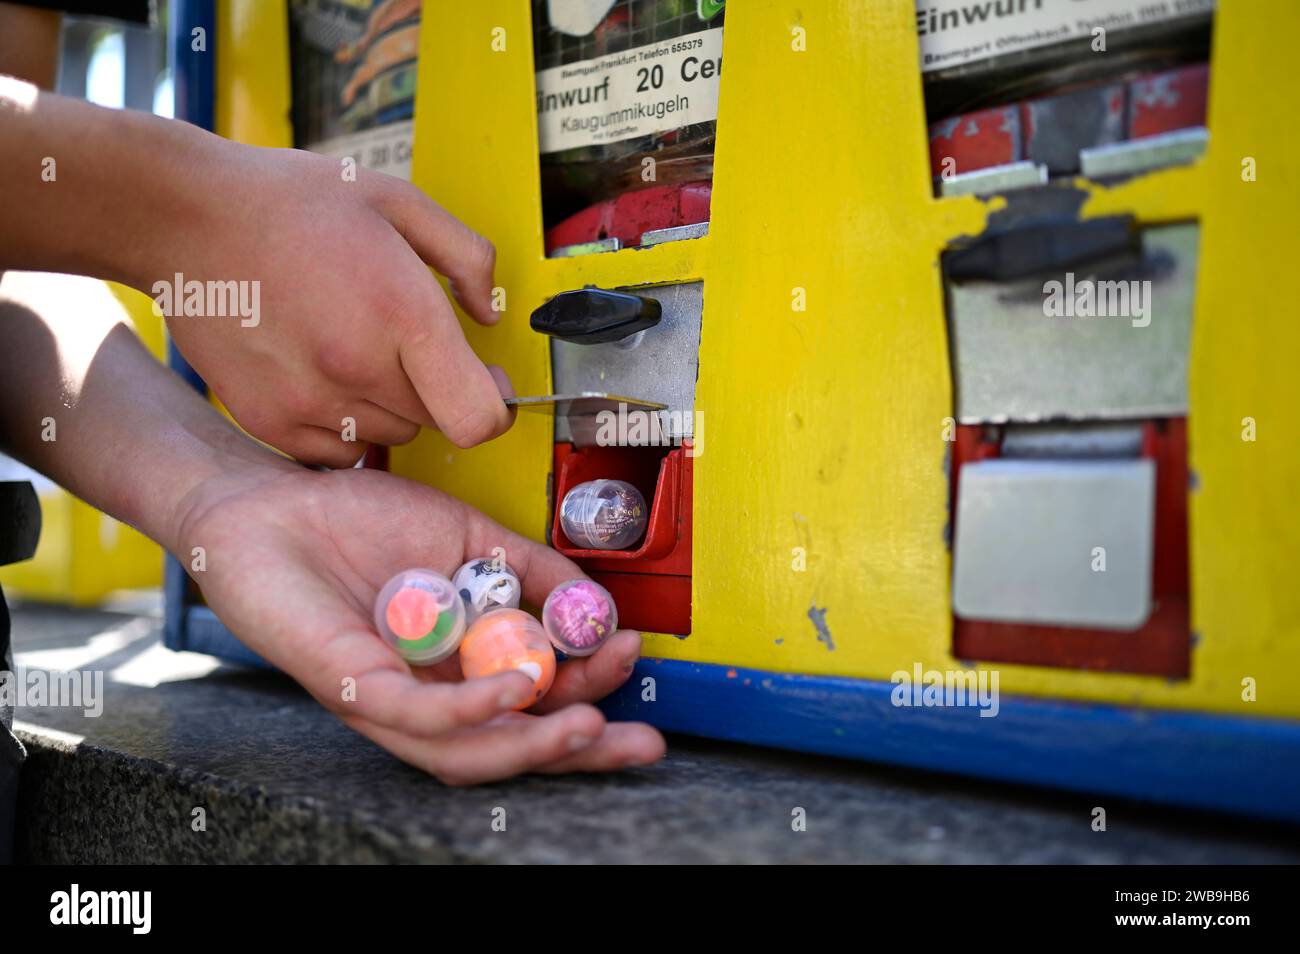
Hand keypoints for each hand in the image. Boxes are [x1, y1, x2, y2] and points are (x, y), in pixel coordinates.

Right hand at [157, 140, 512, 466]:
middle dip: (435, 387)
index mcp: (401, 314)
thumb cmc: (290, 203)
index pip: (478, 417)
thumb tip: (488, 315)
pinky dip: (344, 426)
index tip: (486, 381)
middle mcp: (358, 368)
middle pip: (435, 421)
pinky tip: (324, 375)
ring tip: (353, 347)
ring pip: (390, 436)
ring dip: (389, 405)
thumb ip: (466, 257)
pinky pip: (338, 452)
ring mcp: (310, 402)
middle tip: (401, 339)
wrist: (184, 217)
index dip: (494, 405)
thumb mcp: (396, 200)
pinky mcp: (269, 421)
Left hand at [174, 459, 665, 783]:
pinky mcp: (354, 687)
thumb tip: (593, 602)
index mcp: (457, 664)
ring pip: (469, 752)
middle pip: (510, 745)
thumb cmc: (356, 521)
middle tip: (639, 741)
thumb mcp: (468, 538)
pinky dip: (477, 709)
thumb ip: (531, 570)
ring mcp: (390, 699)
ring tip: (591, 727)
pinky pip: (421, 717)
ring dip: (536, 748)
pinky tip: (519, 688)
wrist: (272, 502)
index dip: (591, 690)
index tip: (631, 655)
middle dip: (582, 750)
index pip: (532, 700)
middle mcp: (426, 693)